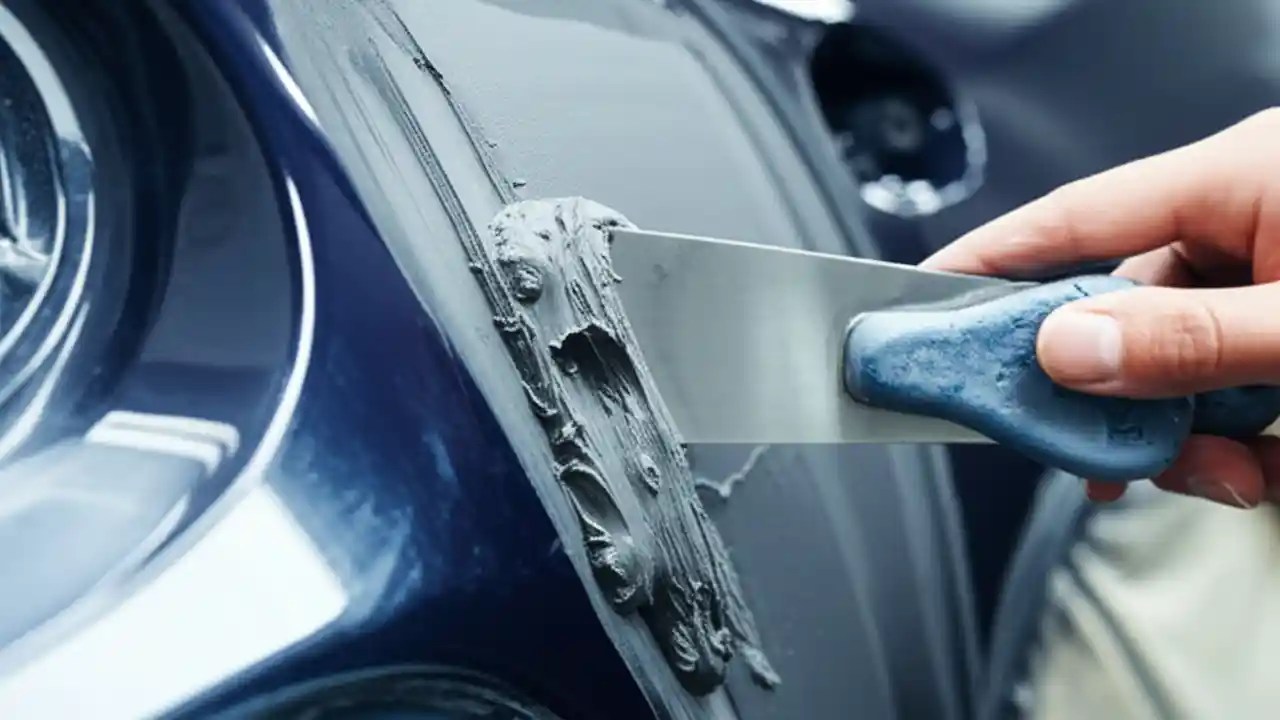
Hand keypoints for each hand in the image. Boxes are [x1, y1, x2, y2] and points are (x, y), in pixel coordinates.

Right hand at [922, 109, 1279, 507]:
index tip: (920, 300)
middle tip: (1105, 457)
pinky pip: (1221, 391)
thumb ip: (1189, 338)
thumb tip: (1067, 351)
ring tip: (1233, 470)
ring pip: (1170, 369)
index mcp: (1239, 181)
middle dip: (1116, 402)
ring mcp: (1269, 281)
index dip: (989, 260)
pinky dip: (1236, 442)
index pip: (1075, 217)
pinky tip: (1265, 461)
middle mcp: (1244, 225)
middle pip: (1117, 315)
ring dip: (1188, 439)